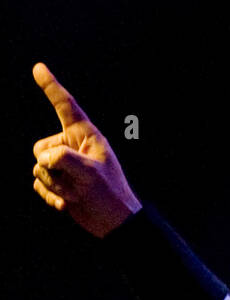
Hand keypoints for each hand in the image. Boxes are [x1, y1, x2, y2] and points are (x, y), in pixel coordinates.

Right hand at [31, 62, 141, 235]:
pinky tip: (65, 205)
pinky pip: (39, 183)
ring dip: (54, 185)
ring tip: (75, 194)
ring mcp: (64, 166)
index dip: (51, 87)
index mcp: (86, 136)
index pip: (66, 106)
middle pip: (41, 147)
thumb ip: (63, 158)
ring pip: (39, 167)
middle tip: (76, 183)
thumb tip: (42, 159)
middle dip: (51, 167)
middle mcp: (72, 147)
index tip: (38, 68)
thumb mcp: (89, 173)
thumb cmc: (109, 195)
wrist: (113, 224)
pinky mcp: (59, 183)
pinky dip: (49, 195)